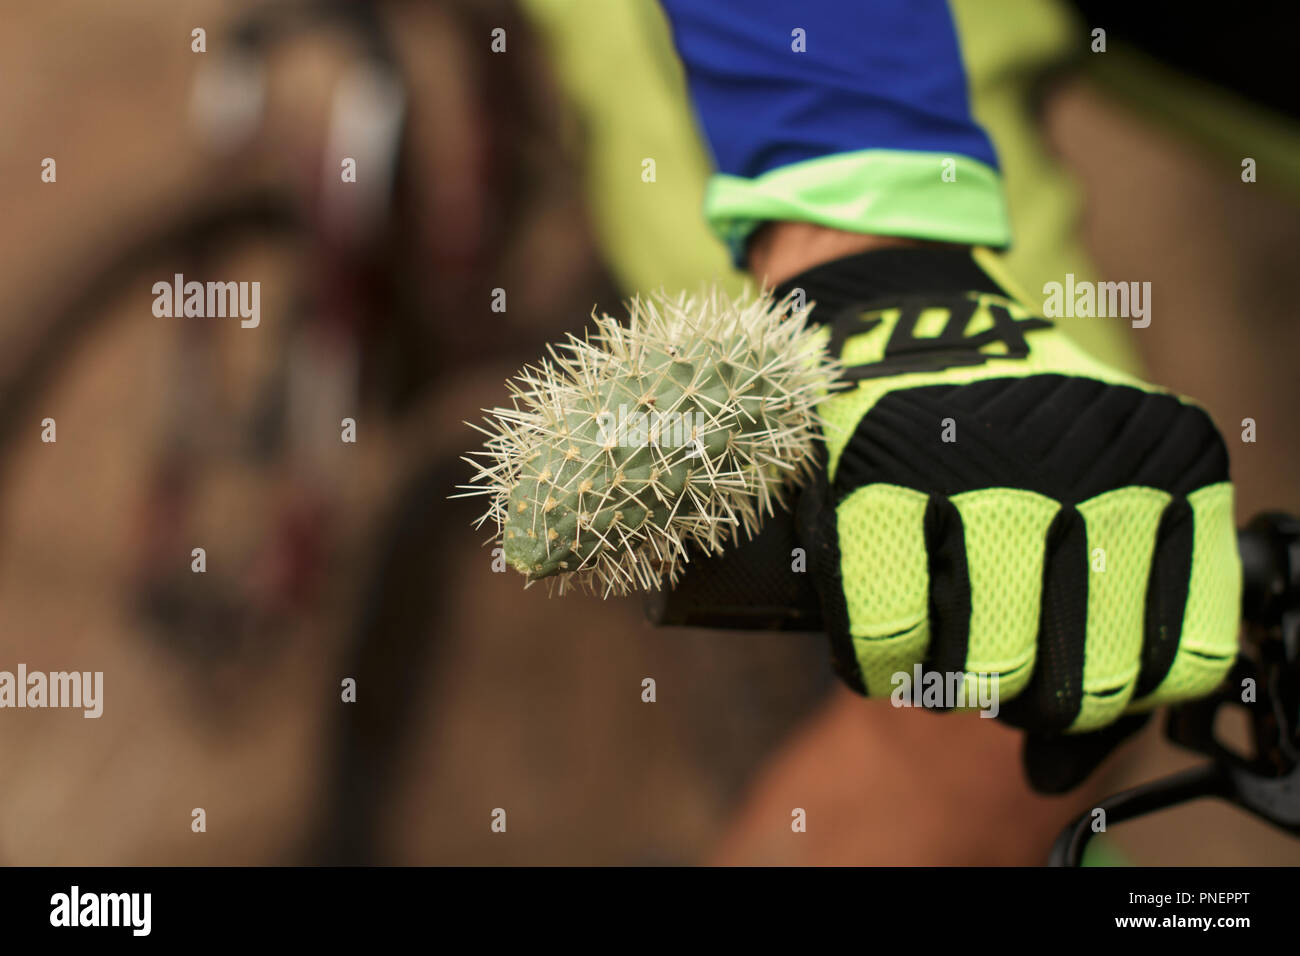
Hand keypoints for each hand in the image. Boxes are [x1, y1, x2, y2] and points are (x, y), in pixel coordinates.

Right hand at [777, 244, 1239, 790]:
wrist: (905, 311)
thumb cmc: (1010, 430)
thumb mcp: (1103, 491)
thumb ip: (1112, 625)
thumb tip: (1052, 773)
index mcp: (1174, 467)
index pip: (1177, 661)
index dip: (1114, 691)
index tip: (1067, 664)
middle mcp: (1091, 467)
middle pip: (1069, 683)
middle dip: (1020, 695)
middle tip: (991, 656)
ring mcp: (983, 471)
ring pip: (981, 669)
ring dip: (948, 684)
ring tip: (937, 644)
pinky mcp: (881, 477)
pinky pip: (887, 638)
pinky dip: (879, 665)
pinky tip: (885, 642)